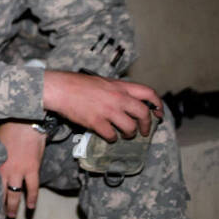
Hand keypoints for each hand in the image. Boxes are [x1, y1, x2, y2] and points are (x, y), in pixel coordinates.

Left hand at [0, 121, 46, 218]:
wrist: (27, 123)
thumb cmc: (9, 129)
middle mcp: (4, 170)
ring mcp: (18, 171)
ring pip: (14, 194)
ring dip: (13, 206)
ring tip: (11, 216)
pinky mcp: (32, 170)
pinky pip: (32, 188)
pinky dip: (32, 198)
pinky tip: (32, 207)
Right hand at [42, 70, 162, 141]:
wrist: (59, 89)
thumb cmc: (76, 84)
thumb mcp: (102, 81)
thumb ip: (116, 90)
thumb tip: (126, 99)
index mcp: (120, 86)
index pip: (148, 93)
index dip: (157, 104)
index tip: (158, 113)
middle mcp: (117, 98)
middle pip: (143, 113)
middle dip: (147, 125)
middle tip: (144, 130)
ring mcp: (108, 111)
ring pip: (130, 128)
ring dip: (129, 134)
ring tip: (125, 135)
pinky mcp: (96, 122)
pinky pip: (111, 135)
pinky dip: (112, 138)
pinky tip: (108, 136)